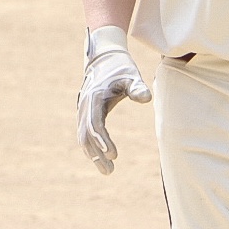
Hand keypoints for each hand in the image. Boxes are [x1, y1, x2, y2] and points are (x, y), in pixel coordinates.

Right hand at [76, 26, 151, 174]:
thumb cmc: (120, 67)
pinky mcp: (85, 111)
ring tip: (108, 170)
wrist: (104, 57)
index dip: (103, 141)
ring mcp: (83, 109)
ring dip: (93, 154)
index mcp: (94, 98)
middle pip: (86, 135)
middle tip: (110, 171)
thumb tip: (146, 99)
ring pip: (83, 136)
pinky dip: (91, 146)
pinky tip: (101, 157)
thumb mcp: (131, 75)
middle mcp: (85, 106)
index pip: (95, 125)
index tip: (114, 155)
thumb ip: (137, 88)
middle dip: (97, 154)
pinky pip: (85, 132)